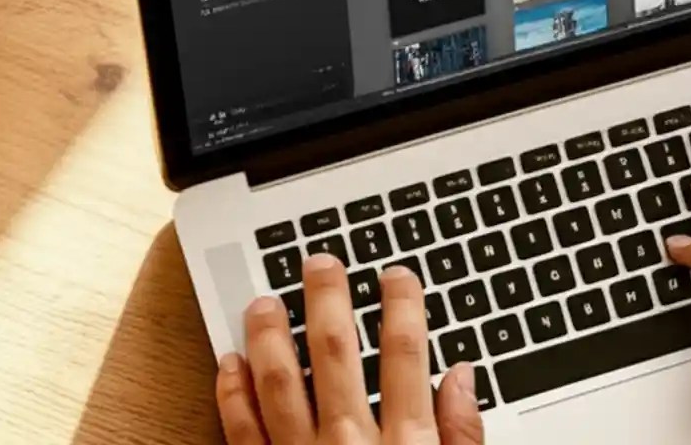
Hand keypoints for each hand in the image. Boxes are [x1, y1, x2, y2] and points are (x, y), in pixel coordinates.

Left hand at [215, 254, 482, 443]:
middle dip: (328, 301)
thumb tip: (462, 378)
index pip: (405, 356)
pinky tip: (228, 362)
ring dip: (269, 336)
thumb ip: (462, 435)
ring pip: (277, 383)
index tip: (397, 276)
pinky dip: (231, 393)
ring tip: (264, 301)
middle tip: (319, 262)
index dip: (402, 307)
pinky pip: (240, 433)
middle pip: (335, 354)